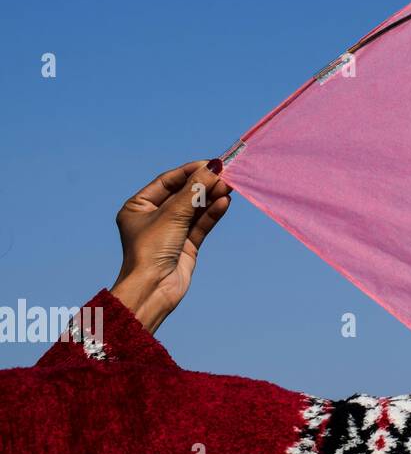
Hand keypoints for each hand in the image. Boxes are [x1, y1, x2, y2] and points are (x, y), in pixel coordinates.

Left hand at [109, 159, 232, 332]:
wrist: (153, 289)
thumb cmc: (151, 250)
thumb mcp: (172, 214)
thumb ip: (195, 190)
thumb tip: (214, 168)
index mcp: (138, 207)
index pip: (167, 181)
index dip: (189, 171)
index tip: (211, 163)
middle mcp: (154, 218)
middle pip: (184, 194)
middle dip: (204, 184)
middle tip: (225, 174)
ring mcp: (171, 231)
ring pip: (195, 208)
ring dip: (211, 197)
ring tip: (230, 186)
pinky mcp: (186, 244)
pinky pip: (201, 224)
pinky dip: (213, 213)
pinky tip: (225, 202)